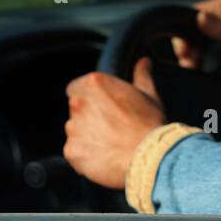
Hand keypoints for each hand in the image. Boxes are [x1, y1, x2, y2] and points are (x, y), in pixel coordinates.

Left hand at [63, 57, 164, 188]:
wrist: (148, 157)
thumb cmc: (149, 125)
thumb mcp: (149, 95)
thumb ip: (142, 76)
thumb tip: (144, 63)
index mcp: (94, 84)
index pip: (77, 87)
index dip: (89, 98)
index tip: (101, 107)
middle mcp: (78, 103)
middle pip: (76, 109)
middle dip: (89, 117)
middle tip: (110, 128)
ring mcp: (73, 128)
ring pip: (75, 131)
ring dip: (86, 136)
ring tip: (109, 145)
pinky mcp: (72, 150)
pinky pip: (75, 152)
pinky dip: (85, 156)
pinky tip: (104, 157)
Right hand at [171, 0, 220, 75]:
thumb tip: (198, 18)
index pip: (193, 12)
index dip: (184, 33)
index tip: (185, 54)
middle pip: (193, 26)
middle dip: (188, 46)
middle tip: (190, 66)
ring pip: (200, 37)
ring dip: (195, 52)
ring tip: (195, 68)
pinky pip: (210, 44)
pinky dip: (204, 55)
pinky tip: (203, 67)